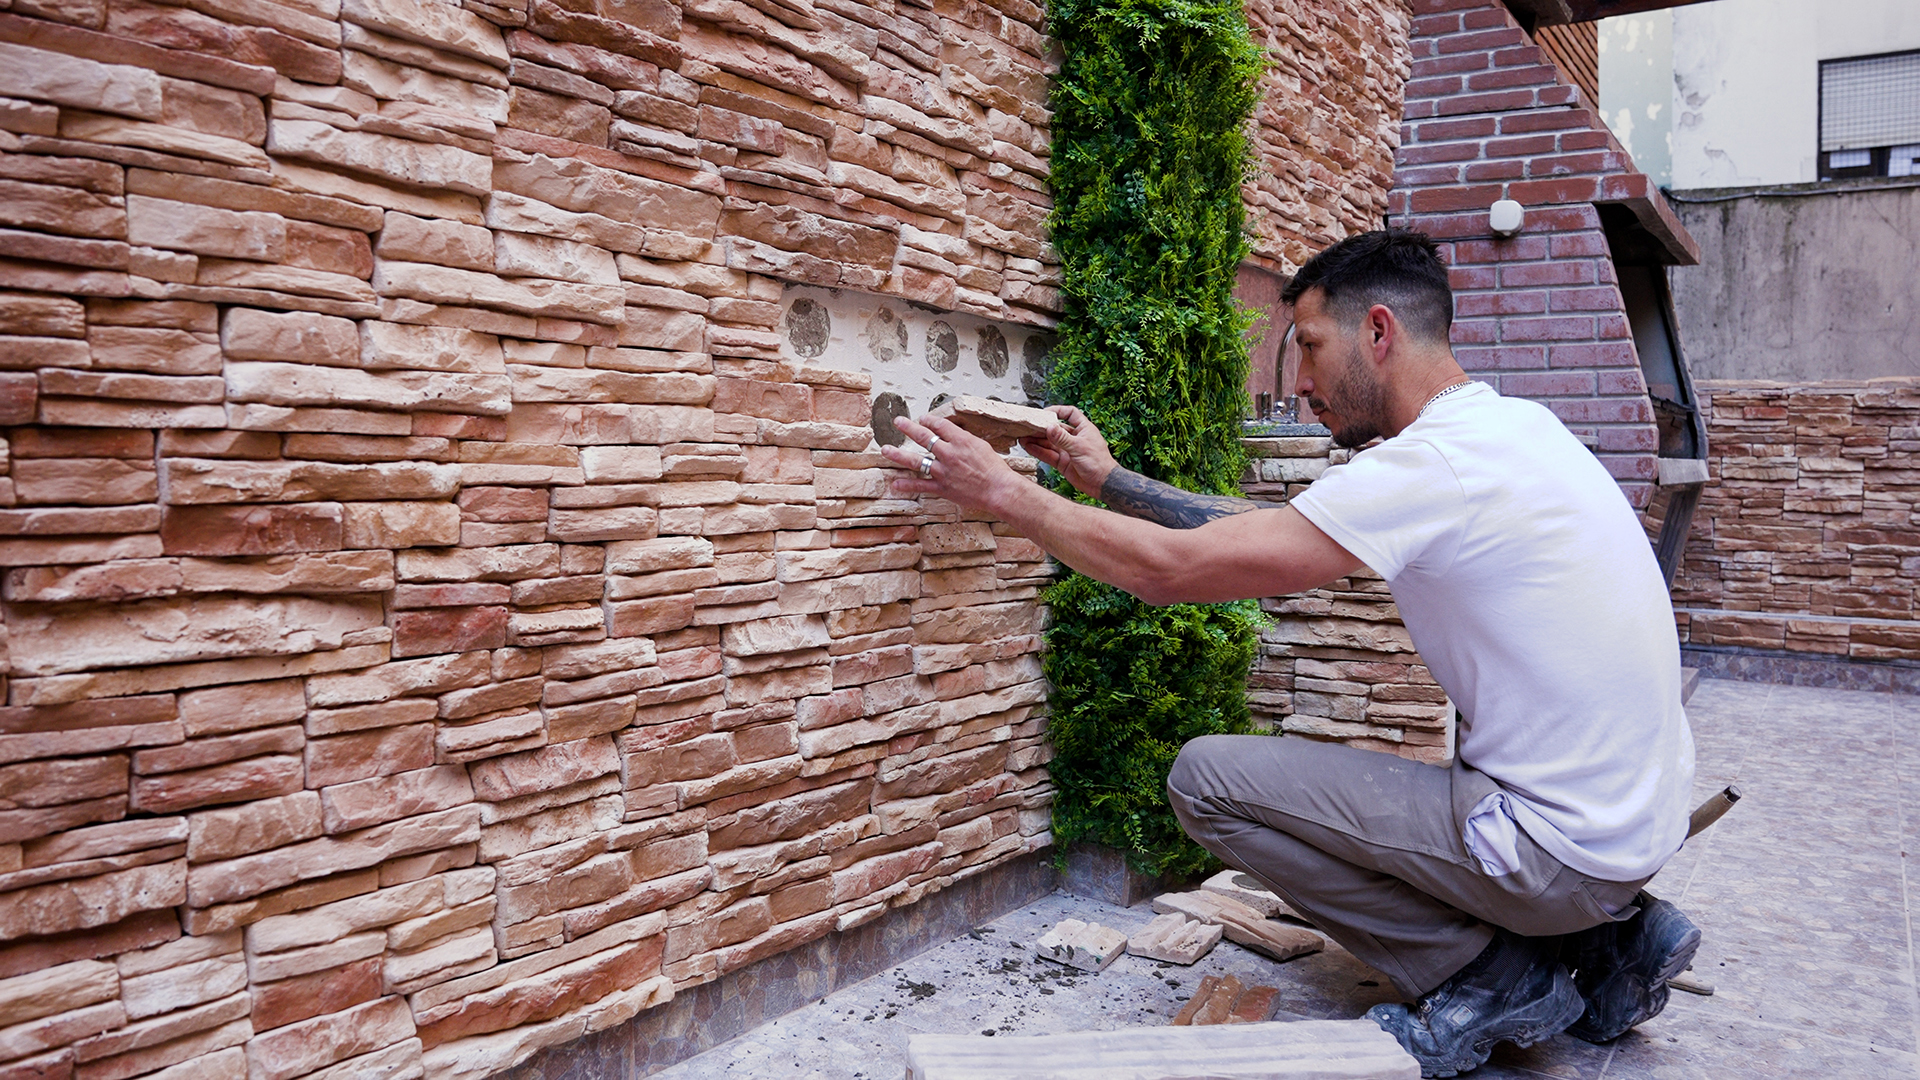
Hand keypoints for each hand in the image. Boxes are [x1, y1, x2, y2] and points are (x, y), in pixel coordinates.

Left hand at [882, 413, 1020, 513]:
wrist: (999, 490)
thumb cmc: (994, 469)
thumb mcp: (981, 445)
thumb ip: (963, 439)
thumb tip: (952, 435)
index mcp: (961, 440)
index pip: (939, 425)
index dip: (928, 420)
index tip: (922, 418)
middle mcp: (949, 453)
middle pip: (923, 437)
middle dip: (908, 428)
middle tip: (898, 422)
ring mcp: (944, 471)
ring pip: (916, 461)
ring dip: (899, 455)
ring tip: (885, 449)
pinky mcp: (943, 487)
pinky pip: (921, 486)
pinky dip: (907, 485)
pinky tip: (895, 484)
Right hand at [1019, 405, 1116, 496]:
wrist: (1102, 484)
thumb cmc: (1099, 463)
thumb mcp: (1079, 447)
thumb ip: (1062, 438)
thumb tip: (1049, 427)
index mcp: (1083, 429)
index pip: (1070, 414)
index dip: (1058, 411)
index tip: (1045, 413)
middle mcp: (1074, 438)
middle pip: (1055, 429)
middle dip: (1041, 428)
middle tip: (1028, 426)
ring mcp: (1067, 451)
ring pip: (1049, 443)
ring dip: (1036, 440)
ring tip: (1023, 437)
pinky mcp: (1062, 463)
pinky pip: (1048, 455)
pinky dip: (1038, 451)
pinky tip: (1028, 447)